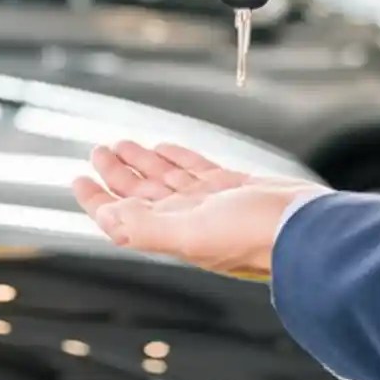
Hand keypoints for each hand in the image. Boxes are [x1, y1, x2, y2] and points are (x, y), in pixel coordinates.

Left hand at [72, 141, 330, 276]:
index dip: (97, 200)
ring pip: (165, 178)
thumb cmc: (251, 235)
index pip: (122, 216)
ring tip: (120, 143)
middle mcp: (186, 217)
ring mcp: (209, 201)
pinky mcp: (231, 185)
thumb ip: (146, 228)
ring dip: (141, 162)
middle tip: (98, 150)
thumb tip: (107, 220)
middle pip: (140, 193)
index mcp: (171, 231)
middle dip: (116, 173)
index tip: (77, 179)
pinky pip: (195, 168)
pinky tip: (164, 147)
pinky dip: (177, 157)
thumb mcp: (191, 234)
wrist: (302, 226)